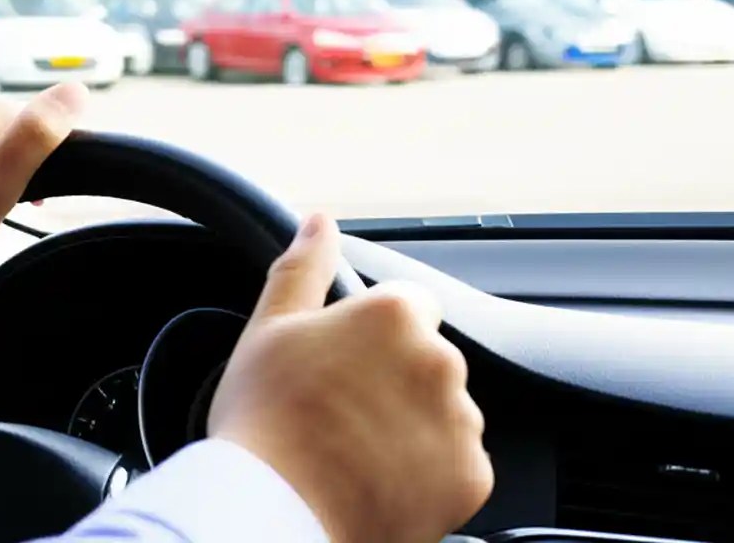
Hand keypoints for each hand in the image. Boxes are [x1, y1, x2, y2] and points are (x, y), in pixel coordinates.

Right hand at [207, 214, 492, 542]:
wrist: (271, 514)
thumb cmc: (263, 422)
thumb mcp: (269, 328)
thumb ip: (304, 266)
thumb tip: (319, 220)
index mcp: (394, 315)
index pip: (407, 307)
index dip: (371, 336)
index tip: (342, 367)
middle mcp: (440, 361)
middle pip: (426, 361)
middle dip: (395, 381)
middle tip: (340, 414)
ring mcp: (460, 423)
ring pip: (444, 413)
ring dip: (414, 426)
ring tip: (355, 453)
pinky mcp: (471, 478)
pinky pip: (456, 466)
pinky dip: (427, 475)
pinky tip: (377, 481)